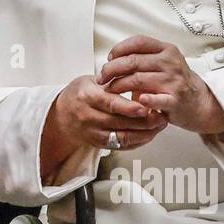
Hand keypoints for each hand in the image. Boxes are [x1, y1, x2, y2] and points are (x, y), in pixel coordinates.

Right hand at [40, 74, 168, 180]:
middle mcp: (88, 116)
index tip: (146, 107)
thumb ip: (112, 80)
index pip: (110, 103)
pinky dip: (138, 141)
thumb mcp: (90, 81)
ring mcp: (93, 132)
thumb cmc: (80, 94)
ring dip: (145, 133)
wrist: (62, 116)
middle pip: (120, 122)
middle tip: (162, 116)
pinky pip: (121, 145)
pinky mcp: (98, 144)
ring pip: (123, 136)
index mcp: (87, 96)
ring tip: (160, 125)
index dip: (129, 107)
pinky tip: (149, 134)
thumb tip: (138, 78)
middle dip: (144, 121)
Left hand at [97, 35, 223, 136]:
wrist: (200, 102)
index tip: (109, 59)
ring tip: (109, 91)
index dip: (119, 49)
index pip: (138, 42)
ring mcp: (173, 81)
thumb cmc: (176, 82)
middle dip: (111, 69)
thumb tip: (113, 60)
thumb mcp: (163, 63)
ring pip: (137, 79)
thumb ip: (143, 58)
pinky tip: (135, 101)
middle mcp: (170, 62)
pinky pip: (155, 99)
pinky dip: (143, 100)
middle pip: (133, 61)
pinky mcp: (175, 100)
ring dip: (118, 86)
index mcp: (166, 50)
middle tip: (101, 78)